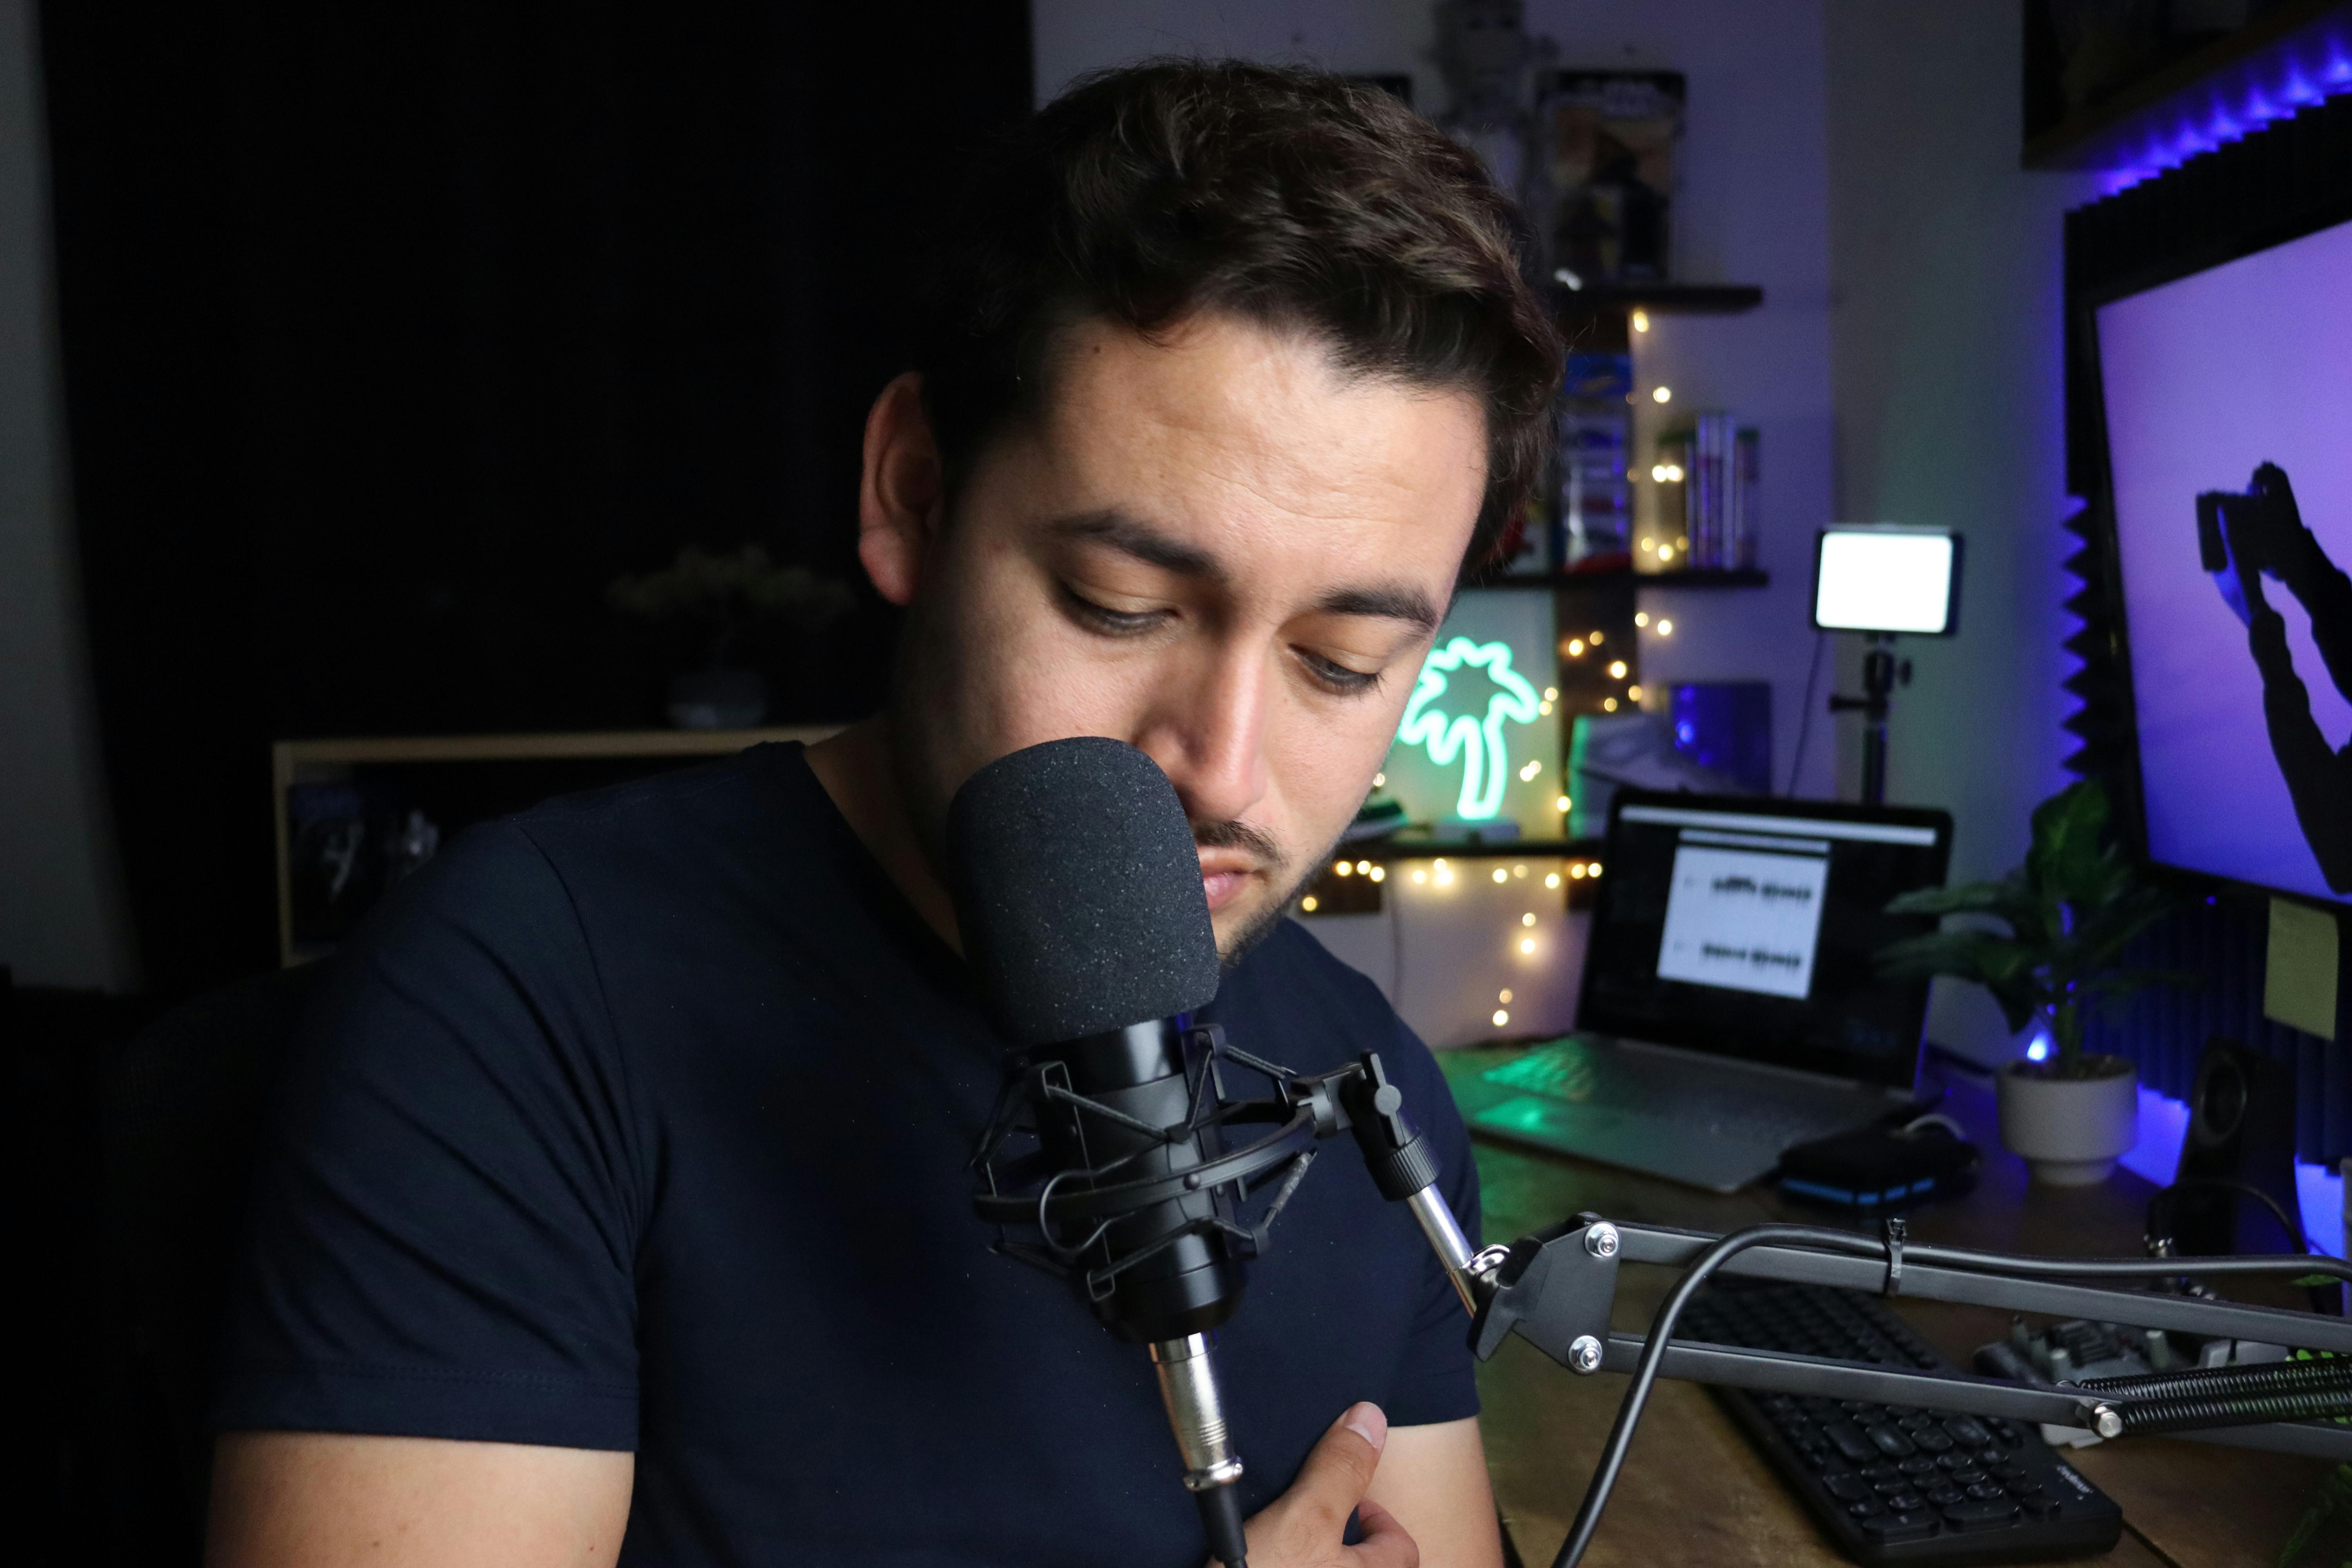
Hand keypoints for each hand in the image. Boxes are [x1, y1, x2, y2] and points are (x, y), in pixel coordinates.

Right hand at [1223, 1403, 1417, 1567]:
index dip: (1372, 1514)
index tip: (1343, 1500)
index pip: (1397, 1546)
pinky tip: (1261, 1565)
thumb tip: (1372, 1417)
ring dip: (1314, 1562)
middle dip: (1342, 1546)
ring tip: (1279, 1548)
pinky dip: (1283, 1567)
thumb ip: (1339, 1471)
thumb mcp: (1302, 1521)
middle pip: (1364, 1566)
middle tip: (1305, 1524)